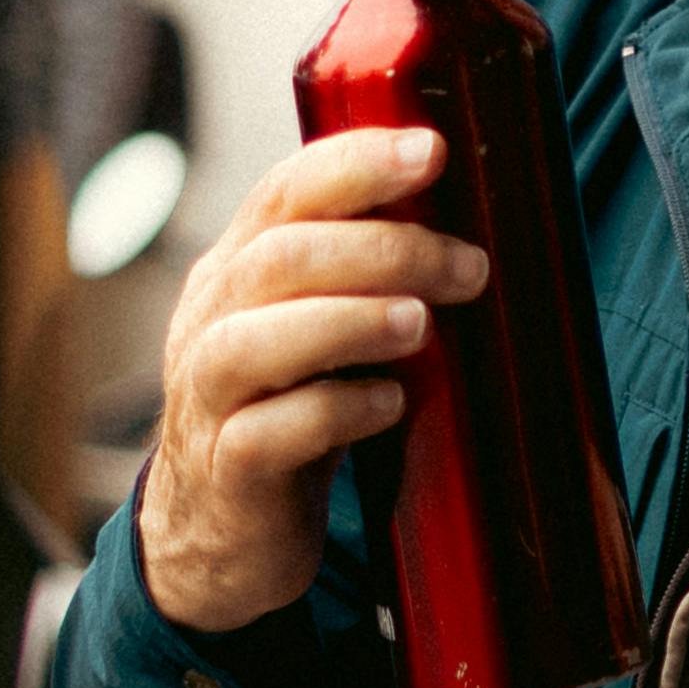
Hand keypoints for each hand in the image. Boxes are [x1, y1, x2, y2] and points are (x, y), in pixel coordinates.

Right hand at [139, 126, 487, 635]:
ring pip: (254, 340)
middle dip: (384, 249)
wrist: (221, 537)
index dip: (356, 164)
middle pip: (281, 257)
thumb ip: (368, 277)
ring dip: (349, 320)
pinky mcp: (226, 472)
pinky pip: (266, 433)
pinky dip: (334, 411)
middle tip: (469, 268)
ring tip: (421, 323)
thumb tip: (481, 224)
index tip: (432, 149)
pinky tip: (389, 405)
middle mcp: (210, 321)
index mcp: (238, 269)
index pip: (285, 191)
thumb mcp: (320, 330)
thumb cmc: (293, 411)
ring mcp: (207, 398)